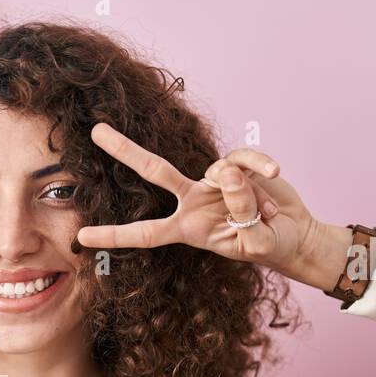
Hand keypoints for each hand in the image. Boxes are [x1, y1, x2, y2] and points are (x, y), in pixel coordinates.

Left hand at [75, 122, 318, 274]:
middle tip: (95, 130)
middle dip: (124, 150)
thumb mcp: (253, 242)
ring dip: (247, 196)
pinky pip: (243, 157)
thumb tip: (226, 172)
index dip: (114, 236)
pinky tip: (275, 173)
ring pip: (218, 171)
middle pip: (154, 171)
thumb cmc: (268, 245)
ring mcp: (214, 180)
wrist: (294, 235)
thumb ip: (240, 211)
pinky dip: (259, 165)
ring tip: (266, 214)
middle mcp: (193, 200)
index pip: (145, 233)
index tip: (81, 238)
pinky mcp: (239, 164)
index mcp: (187, 228)